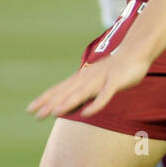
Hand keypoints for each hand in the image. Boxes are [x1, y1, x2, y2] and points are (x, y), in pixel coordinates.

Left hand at [27, 49, 152, 119]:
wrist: (136, 52)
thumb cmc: (115, 69)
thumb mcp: (95, 80)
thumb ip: (82, 92)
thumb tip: (67, 105)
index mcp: (82, 78)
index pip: (59, 89)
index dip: (45, 99)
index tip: (30, 109)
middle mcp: (87, 78)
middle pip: (67, 92)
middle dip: (51, 103)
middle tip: (35, 114)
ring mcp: (101, 79)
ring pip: (82, 93)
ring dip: (68, 103)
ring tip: (55, 113)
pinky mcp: (116, 82)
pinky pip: (105, 95)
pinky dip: (96, 104)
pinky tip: (87, 114)